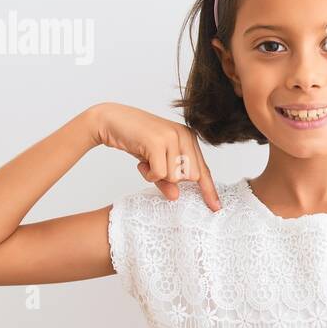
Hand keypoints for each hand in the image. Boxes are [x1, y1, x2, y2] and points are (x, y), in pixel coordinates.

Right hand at [90, 102, 220, 210]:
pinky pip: (160, 173)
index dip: (209, 190)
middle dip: (172, 179)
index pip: (203, 170)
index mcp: (189, 138)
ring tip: (147, 161)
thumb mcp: (156, 162)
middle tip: (154, 166)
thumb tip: (176, 197)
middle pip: (191, 177)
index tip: (216, 207)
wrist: (111, 120)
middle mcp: (185, 135)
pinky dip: (149, 174)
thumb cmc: (136, 140)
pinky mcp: (158, 142)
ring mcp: (172, 137)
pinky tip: (142, 162)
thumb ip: (168, 179)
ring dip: (158, 176)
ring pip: (176, 177)